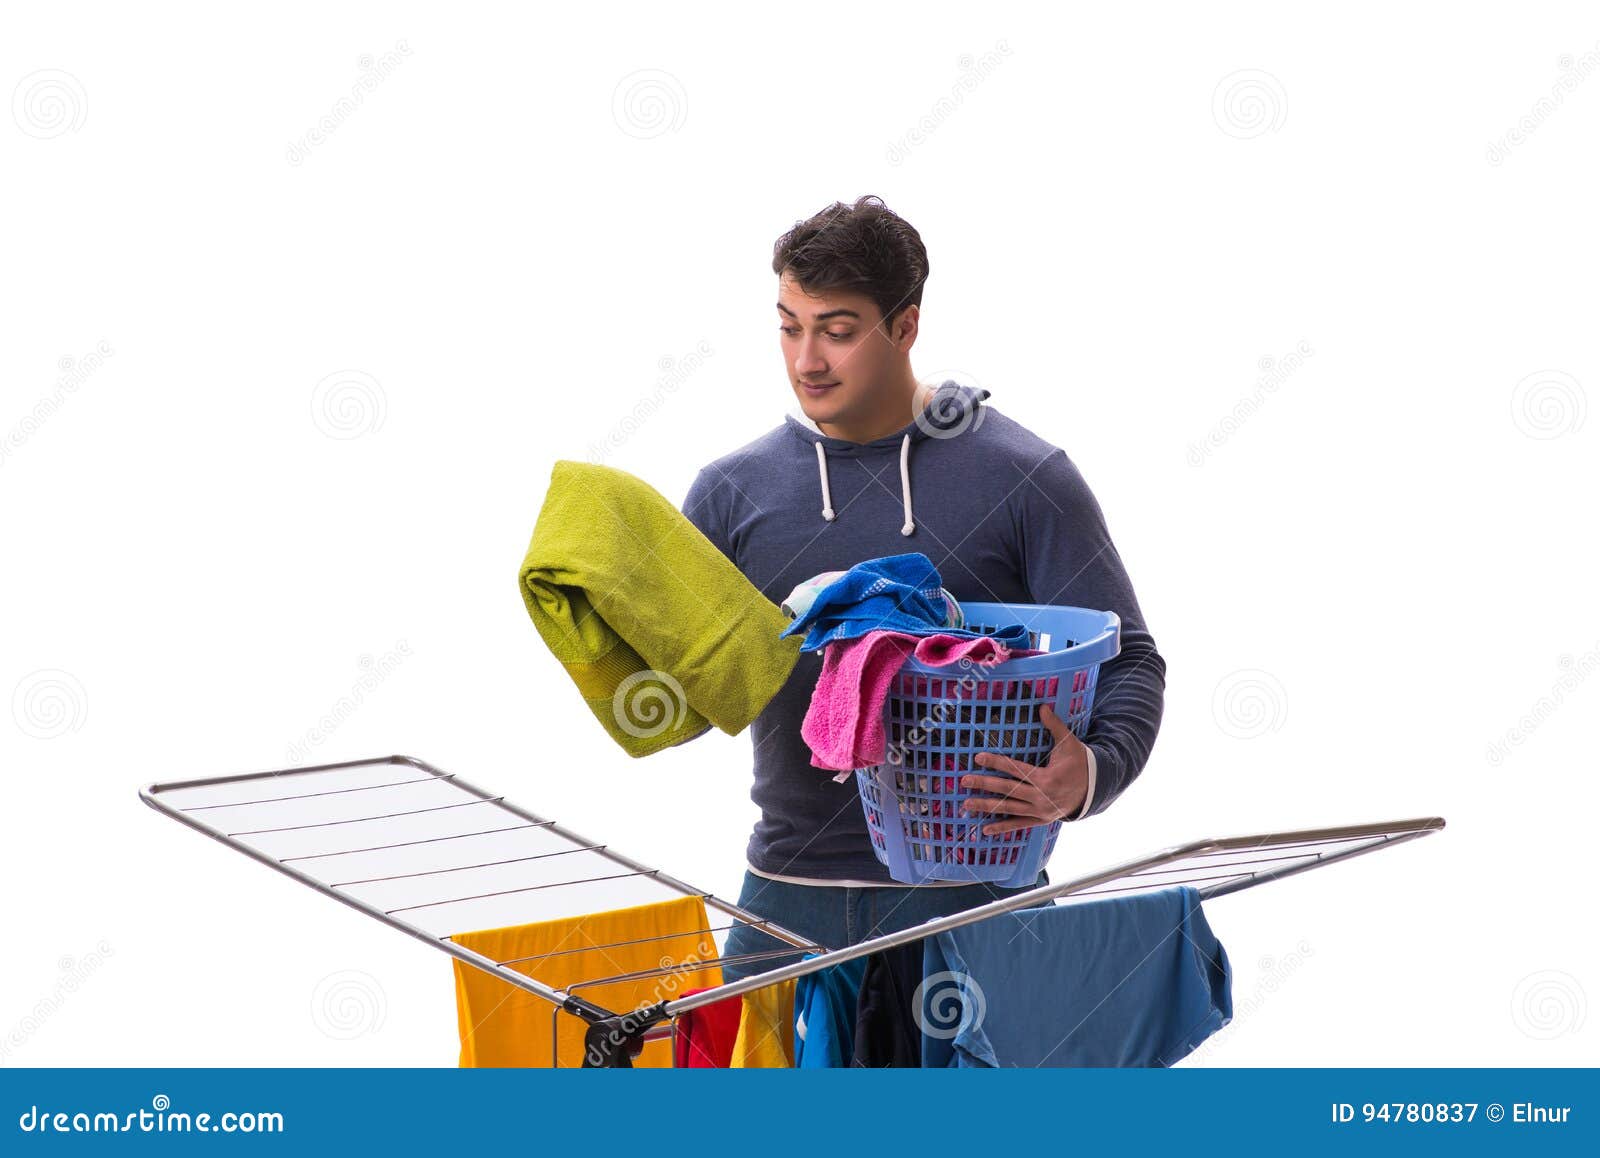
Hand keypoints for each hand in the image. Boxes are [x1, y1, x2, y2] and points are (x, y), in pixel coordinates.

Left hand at [960, 703, 1088, 834]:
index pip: (1016, 769)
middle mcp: (1041, 796)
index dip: (996, 763)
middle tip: (964, 780)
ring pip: (1009, 809)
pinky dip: (1002, 828)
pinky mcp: (1041, 820)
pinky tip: (985, 830)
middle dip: (984, 785)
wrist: (1093, 790)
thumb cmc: (1079, 763)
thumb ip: (1054, 725)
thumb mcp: (1069, 743)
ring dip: (987, 807)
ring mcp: (1040, 811)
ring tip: (966, 804)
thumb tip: (1042, 706)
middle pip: (1008, 790)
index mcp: (1047, 778)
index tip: (978, 758)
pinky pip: (1019, 825)